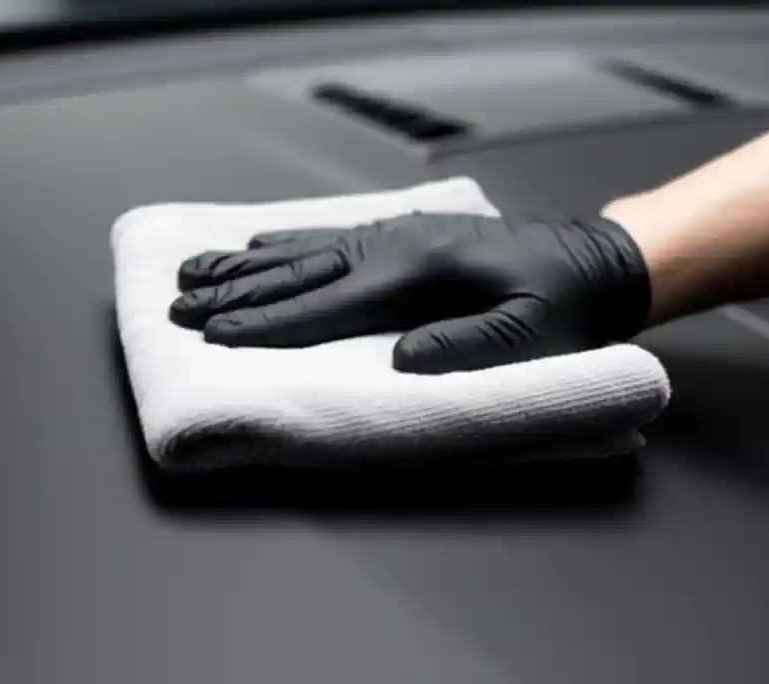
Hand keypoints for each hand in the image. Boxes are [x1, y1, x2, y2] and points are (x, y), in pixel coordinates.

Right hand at [169, 213, 649, 373]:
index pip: (330, 305)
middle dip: (235, 295)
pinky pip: (323, 240)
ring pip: (302, 253)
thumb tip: (401, 363)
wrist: (590, 260)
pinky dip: (280, 247)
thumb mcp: (533, 336)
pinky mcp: (396, 237)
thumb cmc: (563, 306)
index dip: (270, 325)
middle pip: (299, 274)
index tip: (218, 336)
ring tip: (192, 274)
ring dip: (243, 268)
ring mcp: (392, 236)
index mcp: (420, 273)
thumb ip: (468, 348)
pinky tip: (253, 250)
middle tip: (178, 309)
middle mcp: (394, 246)